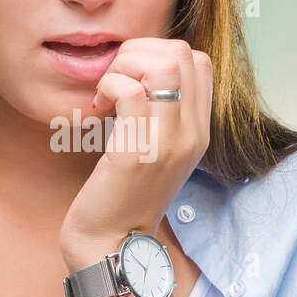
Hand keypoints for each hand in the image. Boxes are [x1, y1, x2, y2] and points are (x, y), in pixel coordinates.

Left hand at [60, 37, 211, 267]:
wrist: (113, 244)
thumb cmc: (123, 194)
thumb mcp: (154, 150)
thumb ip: (158, 114)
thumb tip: (137, 69)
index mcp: (198, 131)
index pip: (198, 61)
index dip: (159, 53)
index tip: (131, 77)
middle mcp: (192, 135)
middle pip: (183, 54)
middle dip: (140, 51)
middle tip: (115, 79)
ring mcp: (169, 144)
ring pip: (163, 65)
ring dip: (125, 65)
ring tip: (108, 92)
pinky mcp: (138, 154)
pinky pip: (131, 92)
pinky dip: (109, 86)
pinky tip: (98, 107)